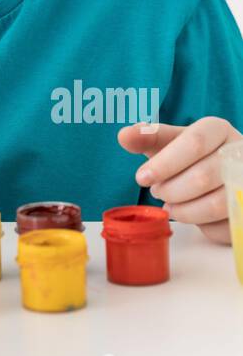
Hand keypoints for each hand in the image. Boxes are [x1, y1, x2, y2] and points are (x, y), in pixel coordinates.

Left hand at [117, 117, 239, 244]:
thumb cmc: (194, 156)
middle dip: (170, 190)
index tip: (141, 178)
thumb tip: (123, 136)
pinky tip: (193, 214)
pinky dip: (201, 225)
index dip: (164, 163)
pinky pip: (223, 226)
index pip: (193, 143)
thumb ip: (148, 137)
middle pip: (201, 177)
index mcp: (218, 129)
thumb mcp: (171, 142)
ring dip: (183, 210)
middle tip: (157, 191)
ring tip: (170, 205)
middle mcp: (239, 153)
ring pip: (214, 205)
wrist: (225, 171)